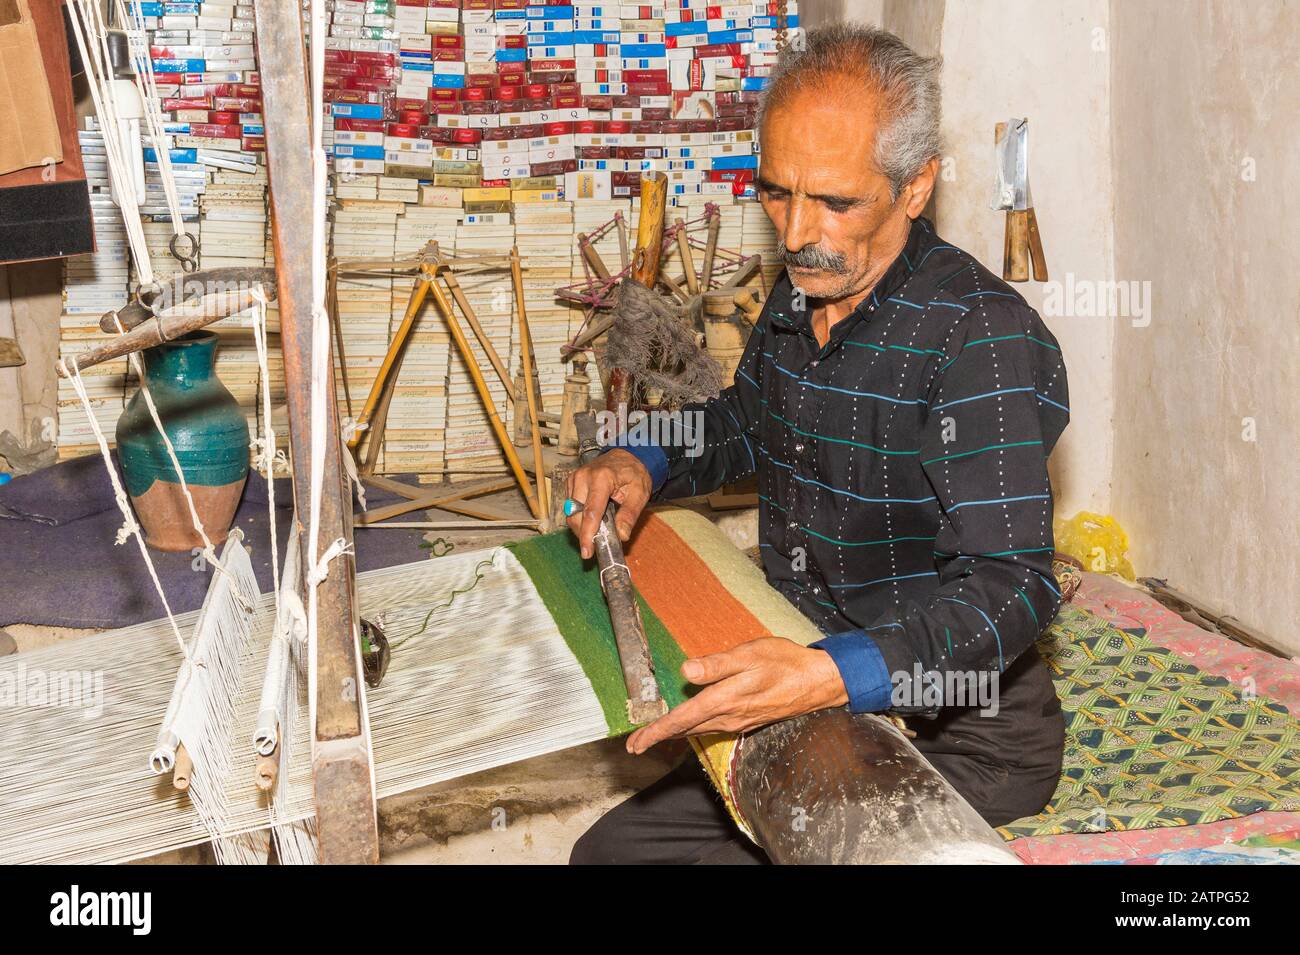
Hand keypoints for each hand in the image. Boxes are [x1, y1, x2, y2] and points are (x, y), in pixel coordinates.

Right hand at [566, 449, 652, 558]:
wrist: (625, 456)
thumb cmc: (633, 474)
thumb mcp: (640, 493)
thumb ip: (630, 515)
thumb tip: (621, 536)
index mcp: (601, 478)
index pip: (591, 512)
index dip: (588, 535)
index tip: (587, 552)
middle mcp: (583, 477)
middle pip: (575, 515)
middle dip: (583, 534)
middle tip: (596, 545)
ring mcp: (574, 479)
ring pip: (570, 513)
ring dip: (581, 526)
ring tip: (596, 531)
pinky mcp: (570, 483)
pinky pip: (570, 507)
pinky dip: (579, 517)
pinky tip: (591, 520)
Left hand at [625, 637, 848, 753]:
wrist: (818, 682)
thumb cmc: (784, 663)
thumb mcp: (750, 655)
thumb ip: (717, 664)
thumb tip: (687, 671)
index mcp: (725, 699)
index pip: (682, 720)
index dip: (657, 731)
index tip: (636, 742)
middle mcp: (729, 716)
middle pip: (686, 730)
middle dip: (659, 738)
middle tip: (635, 746)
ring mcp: (738, 721)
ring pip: (698, 730)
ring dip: (675, 734)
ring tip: (655, 736)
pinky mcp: (747, 721)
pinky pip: (712, 728)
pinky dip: (694, 729)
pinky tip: (688, 726)